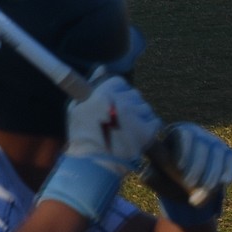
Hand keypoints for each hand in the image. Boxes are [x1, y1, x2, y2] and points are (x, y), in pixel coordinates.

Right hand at [39, 76, 161, 220]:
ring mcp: (136, 115)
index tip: (112, 105)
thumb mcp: (76, 108)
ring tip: (127, 131)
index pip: (119, 82)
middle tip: (119, 121)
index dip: (117, 94)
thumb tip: (101, 67)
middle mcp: (121, 101)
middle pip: (134, 95)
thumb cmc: (81, 136)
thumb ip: (90, 85)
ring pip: (145, 108)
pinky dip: (149, 129)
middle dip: (129, 106)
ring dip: (139, 117)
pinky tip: (136, 137)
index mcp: (103, 93)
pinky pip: (155, 122)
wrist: (93, 164)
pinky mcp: (147, 130)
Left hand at [141, 122, 231, 223]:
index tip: (179, 169)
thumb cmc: (168, 179)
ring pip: (218, 152)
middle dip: (198, 166)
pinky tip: (226, 181)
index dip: (184, 151)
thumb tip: (145, 172)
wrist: (186, 189)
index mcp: (177, 133)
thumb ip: (151, 175)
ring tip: (204, 190)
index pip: (184, 135)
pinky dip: (230, 169)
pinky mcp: (227, 154)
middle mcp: (197, 133)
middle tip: (190, 185)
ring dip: (213, 172)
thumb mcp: (157, 178)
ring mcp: (214, 143)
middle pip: (203, 144)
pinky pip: (231, 158)